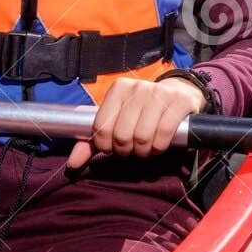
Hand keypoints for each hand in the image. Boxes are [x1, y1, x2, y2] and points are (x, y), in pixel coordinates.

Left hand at [66, 75, 206, 167]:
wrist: (179, 94)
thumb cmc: (143, 112)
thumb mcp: (117, 121)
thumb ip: (92, 142)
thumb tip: (72, 164)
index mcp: (118, 89)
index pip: (102, 128)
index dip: (106, 146)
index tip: (114, 147)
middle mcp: (138, 87)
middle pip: (122, 135)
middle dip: (126, 150)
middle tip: (132, 149)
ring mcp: (159, 93)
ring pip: (142, 136)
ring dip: (143, 151)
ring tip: (145, 148)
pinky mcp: (179, 101)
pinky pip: (163, 134)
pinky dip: (159, 147)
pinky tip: (159, 145)